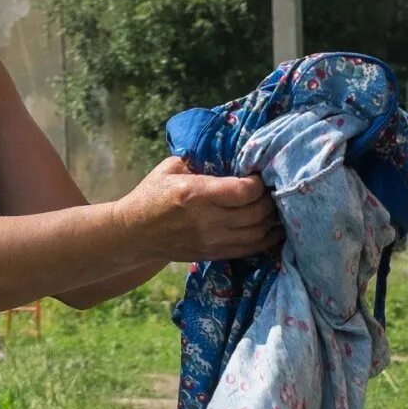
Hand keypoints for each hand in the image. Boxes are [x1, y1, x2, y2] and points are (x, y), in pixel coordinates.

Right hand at [119, 155, 279, 261]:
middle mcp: (207, 220)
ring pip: (257, 233)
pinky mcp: (213, 254)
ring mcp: (211, 241)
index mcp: (196, 194)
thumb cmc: (152, 195)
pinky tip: (271, 229)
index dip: (258, 183)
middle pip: (256, 213)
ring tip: (272, 206)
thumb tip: (229, 154)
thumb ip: (200, 160)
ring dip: (270, 220)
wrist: (134, 233)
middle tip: (269, 189)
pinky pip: (249, 250)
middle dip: (269, 199)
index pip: (244, 191)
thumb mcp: (171, 167)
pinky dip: (265, 239)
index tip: (257, 174)